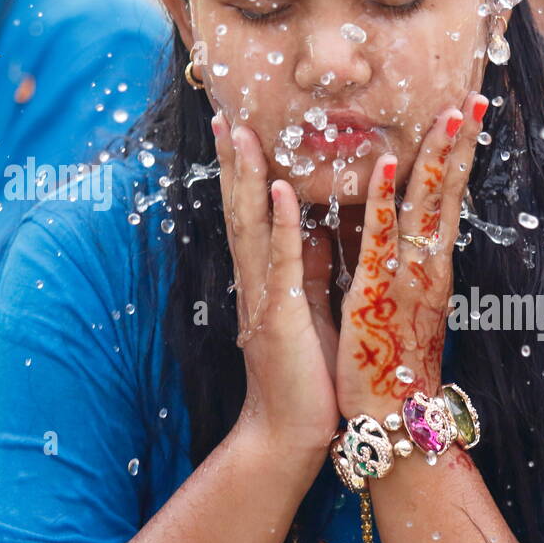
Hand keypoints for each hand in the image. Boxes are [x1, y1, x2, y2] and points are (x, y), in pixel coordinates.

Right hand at [211, 110, 339, 453]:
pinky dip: (282, 223)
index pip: (252, 214)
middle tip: (225, 111)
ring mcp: (265, 297)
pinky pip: (283, 261)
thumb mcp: (310, 310)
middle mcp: (256, 282)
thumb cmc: (306, 376)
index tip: (241, 128)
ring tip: (241, 132)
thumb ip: (309, 270)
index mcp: (266, 280)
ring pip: (253, 225)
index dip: (245, 172)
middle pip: (240, 209)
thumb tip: (318, 231)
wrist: (290, 432)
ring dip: (248, 177)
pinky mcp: (283, 315)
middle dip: (234, 161)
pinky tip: (280, 190)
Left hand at [334, 91, 489, 421]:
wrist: (393, 420)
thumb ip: (402, 268)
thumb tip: (398, 235)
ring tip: (450, 112)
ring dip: (438, 158)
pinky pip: (381, 240)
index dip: (459, 156)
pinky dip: (383, 201)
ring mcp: (408, 279)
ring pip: (426, 208)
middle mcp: (430, 268)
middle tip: (476, 96)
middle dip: (462, 144)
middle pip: (449, 194)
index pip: (450, 200)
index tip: (469, 115)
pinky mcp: (378, 294)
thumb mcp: (404, 307)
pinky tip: (385, 164)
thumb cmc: (395, 367)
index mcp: (433, 268)